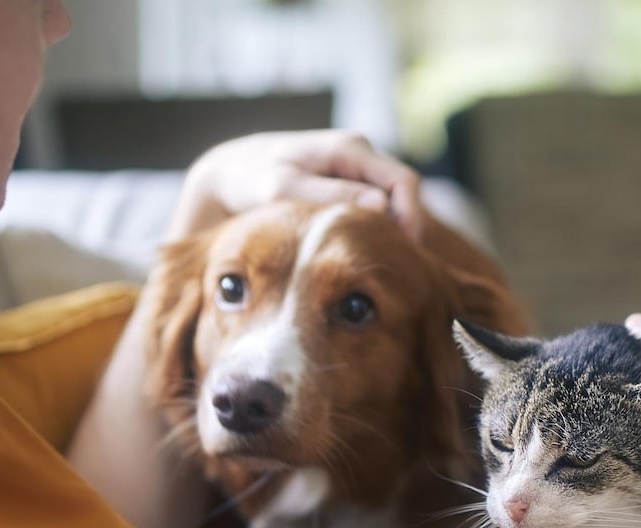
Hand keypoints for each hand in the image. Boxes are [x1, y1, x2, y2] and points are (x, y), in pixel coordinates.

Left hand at [174, 130, 423, 239]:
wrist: (229, 175)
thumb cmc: (250, 180)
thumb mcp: (283, 188)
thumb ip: (330, 195)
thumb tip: (380, 205)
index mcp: (349, 148)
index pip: (403, 181)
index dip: (411, 217)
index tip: (402, 252)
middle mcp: (359, 154)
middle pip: (403, 193)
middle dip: (404, 227)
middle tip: (394, 266)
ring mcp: (354, 169)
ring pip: (390, 202)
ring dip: (389, 230)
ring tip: (379, 263)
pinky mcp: (346, 184)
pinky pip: (373, 206)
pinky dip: (373, 229)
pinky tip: (362, 253)